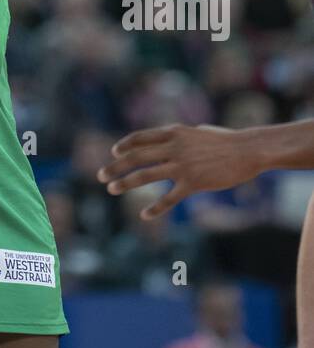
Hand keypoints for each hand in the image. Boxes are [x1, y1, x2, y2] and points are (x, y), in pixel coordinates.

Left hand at [97, 125, 260, 218]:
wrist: (247, 150)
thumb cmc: (225, 140)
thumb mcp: (197, 132)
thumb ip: (180, 137)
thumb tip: (169, 140)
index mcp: (174, 132)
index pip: (141, 137)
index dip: (125, 145)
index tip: (114, 152)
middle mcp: (174, 147)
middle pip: (136, 157)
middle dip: (116, 167)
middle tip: (100, 176)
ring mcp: (182, 165)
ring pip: (146, 176)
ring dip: (126, 183)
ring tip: (112, 189)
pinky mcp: (194, 183)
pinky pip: (169, 198)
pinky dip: (156, 207)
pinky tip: (144, 215)